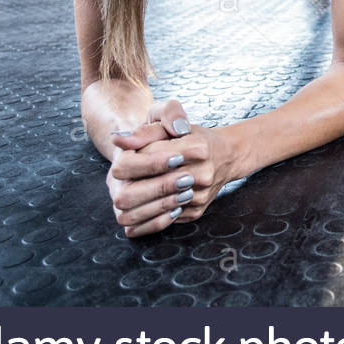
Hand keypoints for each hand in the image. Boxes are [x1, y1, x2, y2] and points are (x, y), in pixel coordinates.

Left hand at [107, 100, 233, 237]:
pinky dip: (148, 216)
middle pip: (152, 188)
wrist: (225, 154)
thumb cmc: (191, 135)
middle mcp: (202, 173)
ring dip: (136, 206)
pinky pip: (164, 221)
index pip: (150, 157)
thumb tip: (118, 140)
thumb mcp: (171, 122)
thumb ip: (145, 130)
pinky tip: (142, 205)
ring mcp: (200, 195)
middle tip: (123, 182)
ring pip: (155, 210)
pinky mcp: (196, 211)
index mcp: (196, 147)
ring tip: (128, 195)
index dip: (133, 160)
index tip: (128, 157)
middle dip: (131, 186)